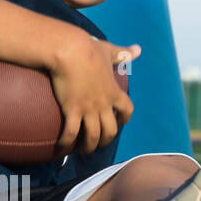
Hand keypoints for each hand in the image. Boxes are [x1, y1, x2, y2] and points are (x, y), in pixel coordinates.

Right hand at [49, 30, 137, 155]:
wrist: (69, 50)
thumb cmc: (88, 49)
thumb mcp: (108, 51)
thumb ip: (123, 53)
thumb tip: (138, 49)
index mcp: (113, 91)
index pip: (127, 110)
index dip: (124, 119)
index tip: (119, 122)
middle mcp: (103, 104)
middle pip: (111, 130)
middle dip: (106, 140)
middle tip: (98, 143)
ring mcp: (88, 108)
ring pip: (93, 136)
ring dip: (89, 146)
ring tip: (83, 151)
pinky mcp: (72, 110)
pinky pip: (71, 133)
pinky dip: (67, 143)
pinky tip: (62, 148)